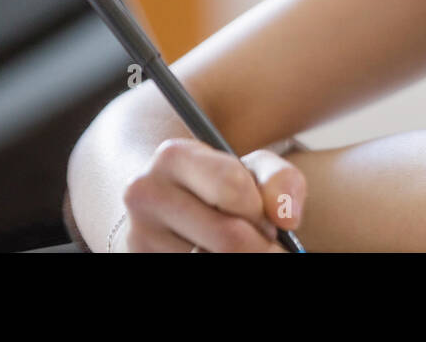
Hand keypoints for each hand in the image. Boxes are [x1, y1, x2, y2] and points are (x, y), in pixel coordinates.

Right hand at [117, 138, 306, 251]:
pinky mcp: (140, 259)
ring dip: (241, 258)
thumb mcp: (251, 168)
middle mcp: (145, 195)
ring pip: (210, 260)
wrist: (164, 202)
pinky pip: (195, 269)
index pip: (232, 187)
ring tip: (239, 245)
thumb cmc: (219, 183)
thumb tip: (287, 218)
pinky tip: (214, 252)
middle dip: (260, 246)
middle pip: (228, 237)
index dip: (260, 210)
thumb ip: (280, 180)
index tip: (266, 219)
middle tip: (266, 244)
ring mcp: (138, 235)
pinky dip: (218, 263)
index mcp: (173, 156)